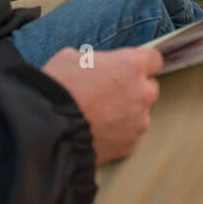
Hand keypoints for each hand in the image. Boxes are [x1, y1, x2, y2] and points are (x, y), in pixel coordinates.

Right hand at [41, 47, 162, 163]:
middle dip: (134, 90)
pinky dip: (117, 135)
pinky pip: (128, 136)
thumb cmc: (58, 86)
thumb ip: (96, 61)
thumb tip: (97, 67)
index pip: (154, 59)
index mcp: (130, 66)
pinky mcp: (129, 146)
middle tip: (110, 94)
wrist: (48, 127)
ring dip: (126, 114)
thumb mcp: (72, 58)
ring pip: (140, 115)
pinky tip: (97, 132)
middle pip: (150, 89)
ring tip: (99, 117)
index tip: (133, 68)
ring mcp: (138, 122)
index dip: (142, 63)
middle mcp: (141, 93)